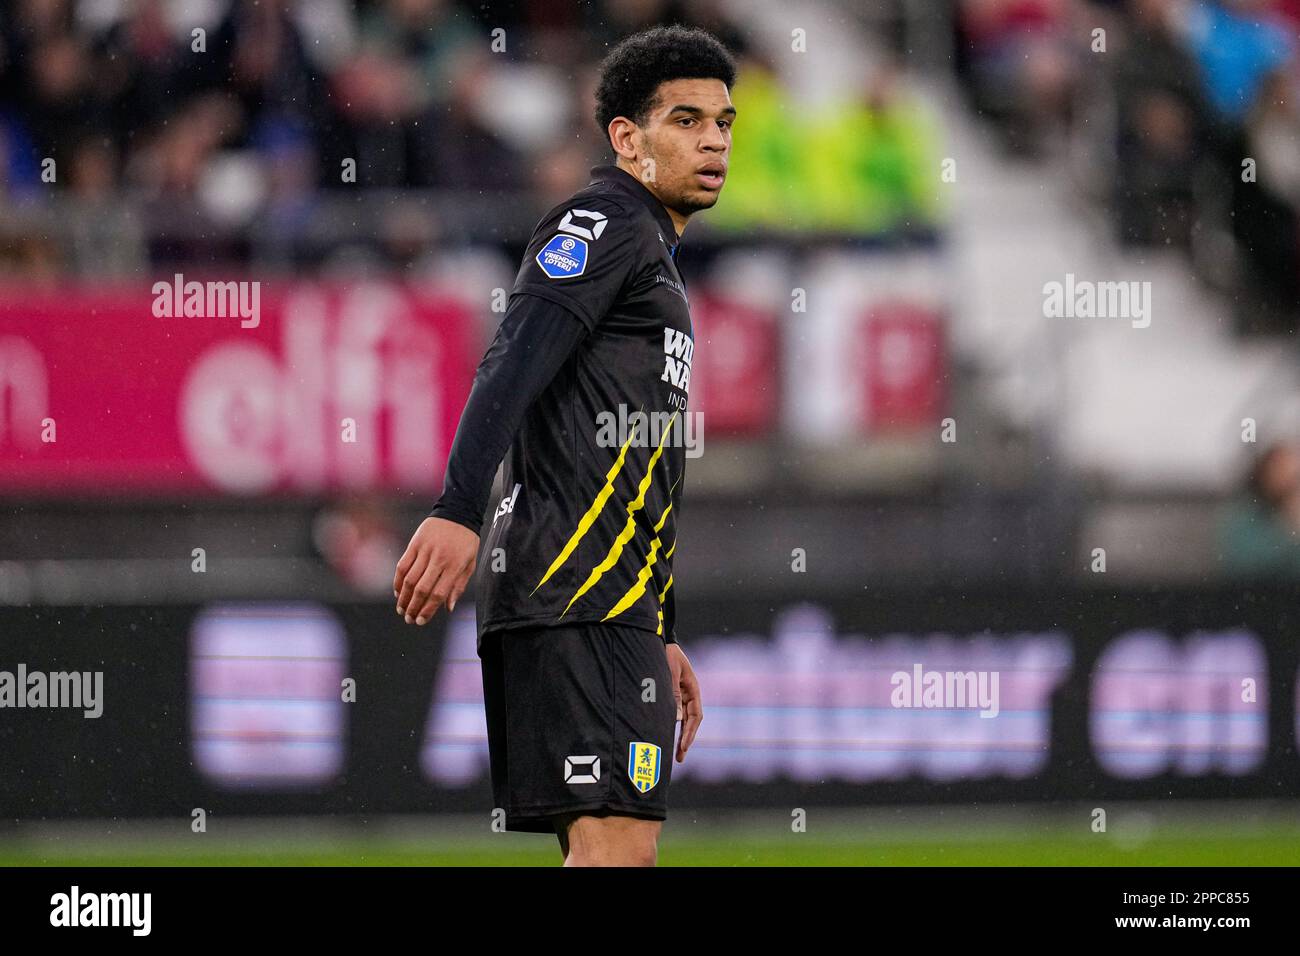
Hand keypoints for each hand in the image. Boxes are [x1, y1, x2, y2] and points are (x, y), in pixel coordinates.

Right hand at [393, 517, 478, 624]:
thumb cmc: (466, 541)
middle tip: (408, 619)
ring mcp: (425, 551)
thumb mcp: (470, 563)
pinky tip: (397, 592)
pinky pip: (402, 565)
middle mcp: (439, 559)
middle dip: (413, 608)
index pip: (438, 593)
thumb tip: (447, 608)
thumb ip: (459, 586)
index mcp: (455, 566)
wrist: (458, 512)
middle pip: (422, 589)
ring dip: (403, 598)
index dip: (428, 610)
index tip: (420, 621)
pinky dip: (397, 580)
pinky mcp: (415, 544)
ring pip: (409, 579)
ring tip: (401, 609)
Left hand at [666, 643, 700, 762]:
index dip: (690, 732)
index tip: (684, 745)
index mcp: (693, 688)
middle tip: (680, 758)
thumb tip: (677, 718)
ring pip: (683, 721)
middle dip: (686, 740)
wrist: (661, 640)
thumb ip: (673, 691)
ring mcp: (681, 695)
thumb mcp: (670, 670)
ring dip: (680, 736)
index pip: (695, 715)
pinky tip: (670, 737)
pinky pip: (675, 714)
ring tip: (677, 755)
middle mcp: (689, 694)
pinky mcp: (672, 694)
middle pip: (691, 722)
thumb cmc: (667, 652)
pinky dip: (674, 727)